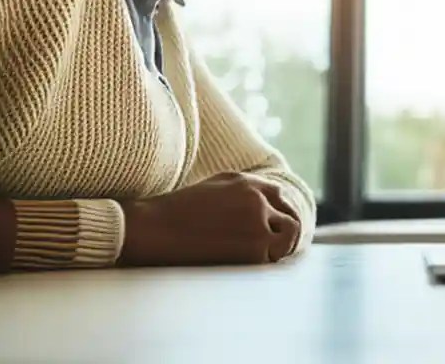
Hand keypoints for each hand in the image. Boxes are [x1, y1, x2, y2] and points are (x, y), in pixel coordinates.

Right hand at [118, 172, 300, 266]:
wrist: (154, 230)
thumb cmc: (177, 212)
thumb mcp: (214, 188)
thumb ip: (243, 190)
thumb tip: (269, 201)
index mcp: (246, 182)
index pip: (280, 195)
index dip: (281, 212)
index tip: (276, 226)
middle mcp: (257, 198)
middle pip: (290, 216)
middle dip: (285, 232)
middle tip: (274, 247)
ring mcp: (257, 221)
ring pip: (289, 237)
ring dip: (278, 247)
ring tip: (257, 256)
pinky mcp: (254, 248)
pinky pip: (272, 257)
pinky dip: (264, 261)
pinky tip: (242, 263)